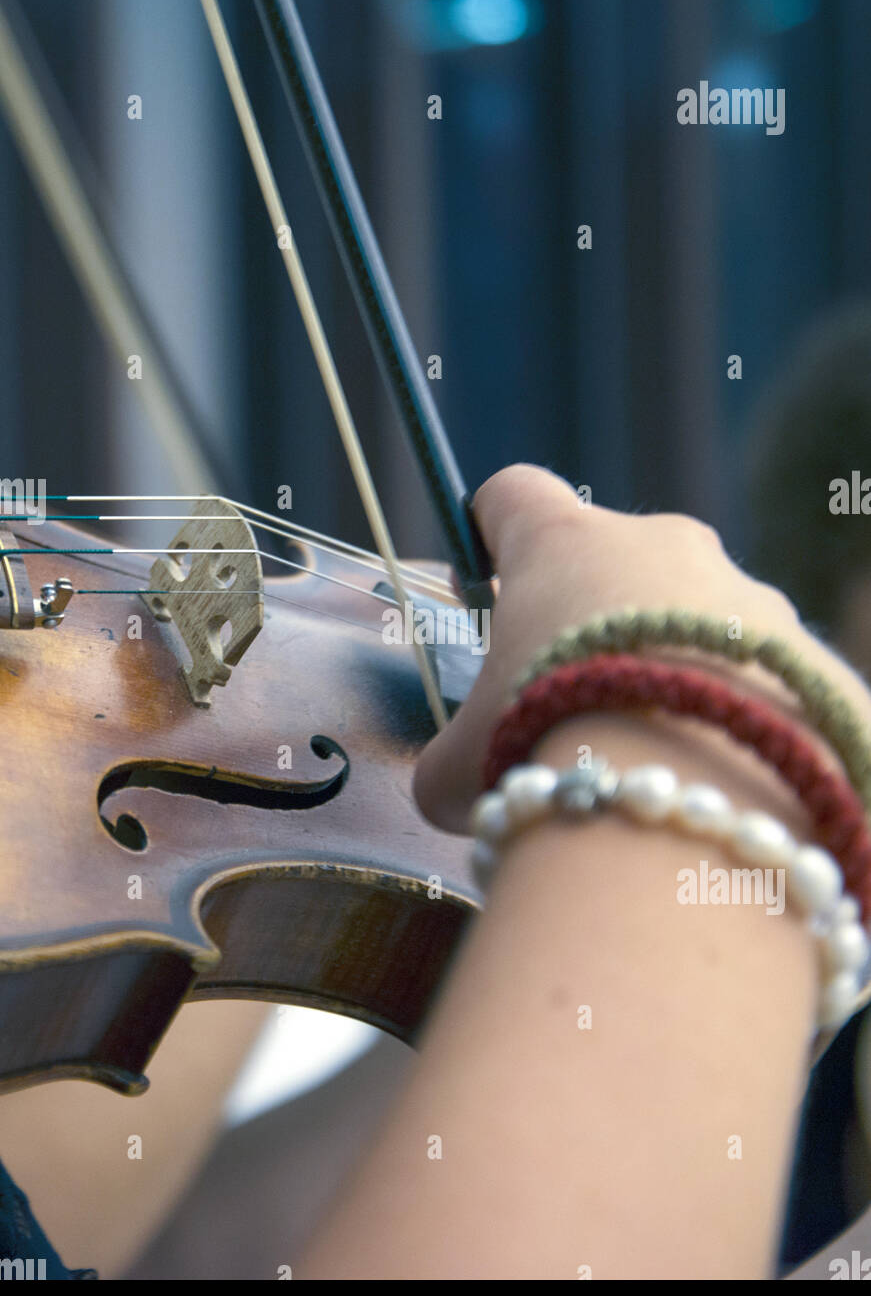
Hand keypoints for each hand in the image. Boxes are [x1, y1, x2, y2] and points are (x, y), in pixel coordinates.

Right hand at [414, 464, 870, 832]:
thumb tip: (442, 788)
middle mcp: (664, 546)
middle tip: (576, 705)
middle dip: (594, 621)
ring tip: (657, 758)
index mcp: (565, 545)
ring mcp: (748, 597)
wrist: (695, 800)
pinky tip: (720, 781)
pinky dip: (740, 719)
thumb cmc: (551, 755)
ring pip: (699, 620)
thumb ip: (445, 763)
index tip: (485, 584)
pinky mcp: (812, 658)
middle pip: (617, 560)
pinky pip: (765, 679)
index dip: (494, 533)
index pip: (515, 495)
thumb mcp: (462, 767)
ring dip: (673, 670)